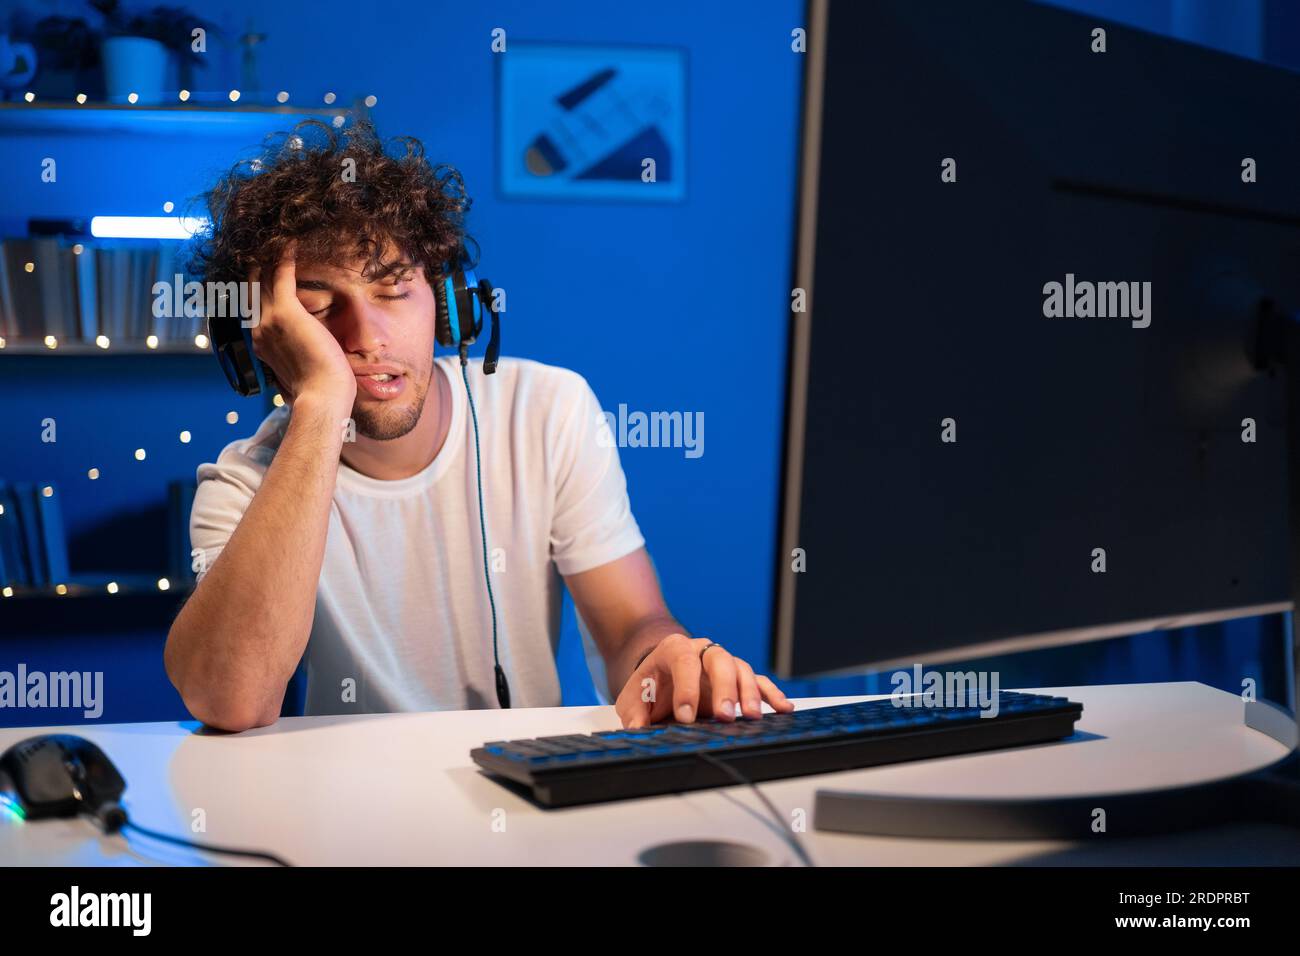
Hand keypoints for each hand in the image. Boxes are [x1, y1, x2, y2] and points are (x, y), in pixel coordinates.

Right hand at [248, 248, 355, 411]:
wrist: (321, 397)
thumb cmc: (317, 389)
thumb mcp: (298, 371)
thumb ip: (294, 357)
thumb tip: (301, 358)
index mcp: (261, 343)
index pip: (253, 307)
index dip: (254, 287)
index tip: (258, 271)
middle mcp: (259, 329)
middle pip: (251, 288)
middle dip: (254, 266)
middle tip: (260, 244)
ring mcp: (269, 320)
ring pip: (261, 278)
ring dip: (266, 256)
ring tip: (273, 237)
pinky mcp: (287, 312)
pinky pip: (281, 275)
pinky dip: (283, 257)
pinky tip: (290, 241)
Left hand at [614, 634, 794, 727]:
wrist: (660, 678)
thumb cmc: (648, 687)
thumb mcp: (633, 699)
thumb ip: (634, 713)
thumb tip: (637, 729)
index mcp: (674, 649)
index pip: (684, 660)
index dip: (686, 687)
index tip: (686, 716)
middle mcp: (702, 651)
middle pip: (719, 660)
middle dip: (723, 689)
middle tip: (724, 716)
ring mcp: (723, 663)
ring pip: (741, 669)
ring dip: (748, 693)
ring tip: (752, 716)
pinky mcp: (737, 679)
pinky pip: (758, 682)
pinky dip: (771, 694)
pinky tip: (783, 708)